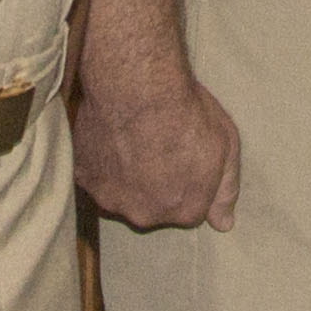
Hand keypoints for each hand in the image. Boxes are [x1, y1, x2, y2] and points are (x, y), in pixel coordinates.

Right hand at [72, 70, 241, 230]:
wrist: (137, 86)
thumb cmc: (187, 112)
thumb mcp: (226, 147)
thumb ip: (225, 190)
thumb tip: (224, 224)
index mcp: (184, 211)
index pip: (190, 210)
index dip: (189, 181)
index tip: (185, 157)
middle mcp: (146, 215)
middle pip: (153, 207)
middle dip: (157, 185)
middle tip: (159, 147)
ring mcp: (111, 200)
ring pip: (122, 196)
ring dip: (127, 178)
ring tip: (134, 142)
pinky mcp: (84, 179)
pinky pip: (95, 178)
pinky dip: (103, 164)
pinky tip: (112, 139)